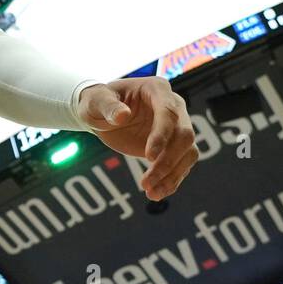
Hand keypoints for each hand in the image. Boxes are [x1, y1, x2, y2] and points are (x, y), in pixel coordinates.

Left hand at [74, 77, 197, 200]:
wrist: (101, 115)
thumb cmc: (97, 103)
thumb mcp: (95, 101)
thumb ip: (107, 106)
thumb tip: (122, 115)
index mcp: (157, 89)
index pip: (168, 113)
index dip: (162, 135)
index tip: (148, 157)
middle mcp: (173, 106)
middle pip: (185, 135)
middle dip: (168, 161)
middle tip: (145, 182)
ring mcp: (176, 127)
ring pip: (188, 152)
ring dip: (172, 175)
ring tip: (151, 193)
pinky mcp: (172, 146)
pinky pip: (181, 165)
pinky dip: (171, 181)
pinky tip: (156, 194)